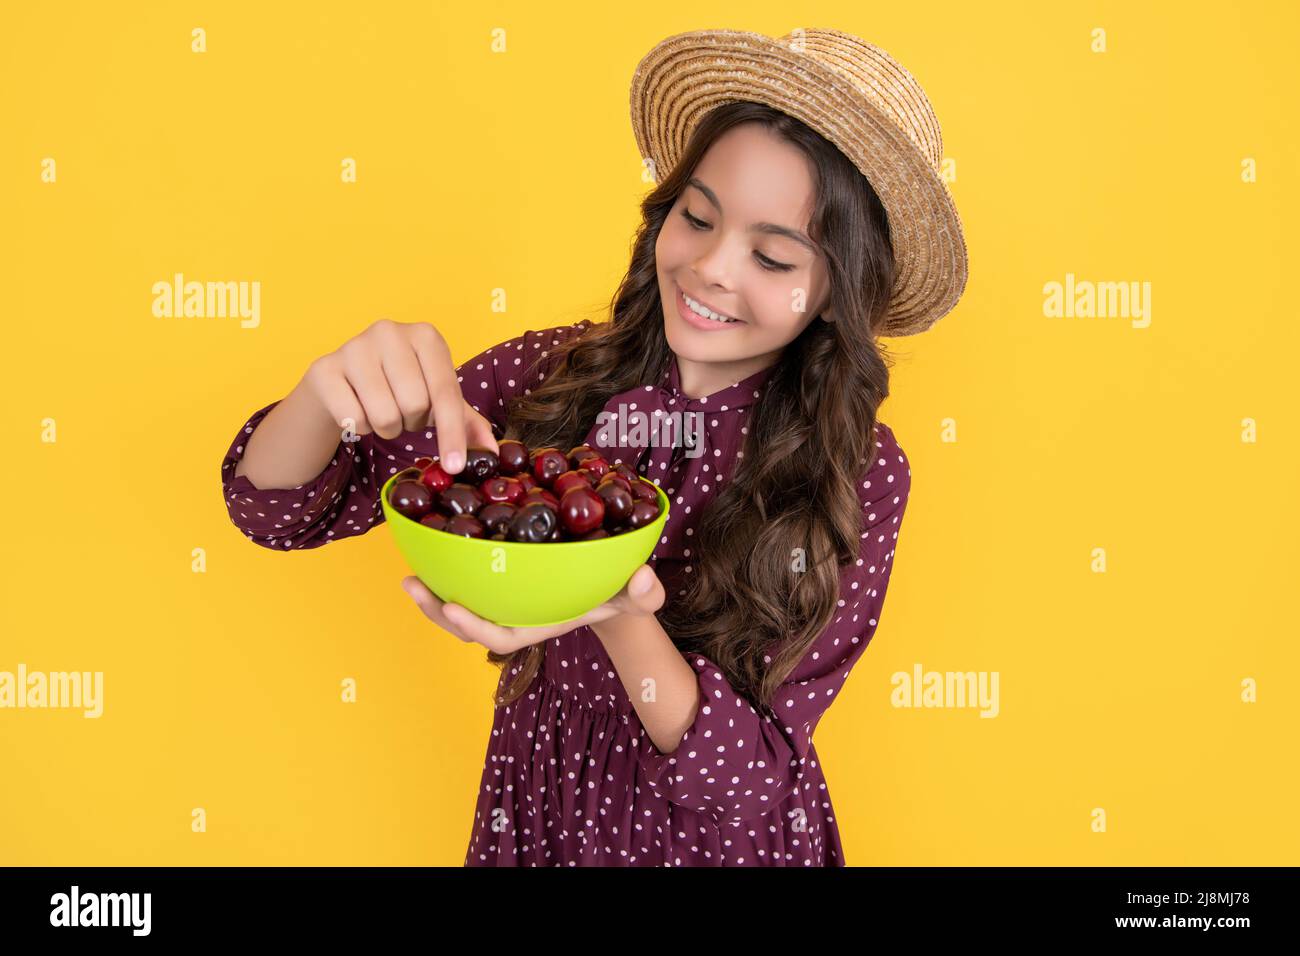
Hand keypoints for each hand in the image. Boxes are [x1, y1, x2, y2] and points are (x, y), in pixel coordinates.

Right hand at [301, 318, 496, 472]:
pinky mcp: (324, 368)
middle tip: (404, 413)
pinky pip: (352, 420)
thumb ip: (467, 425)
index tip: (455, 467)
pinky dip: (358, 428)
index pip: (445, 393)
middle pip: (414, 406)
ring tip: (381, 410)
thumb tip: (494, 455)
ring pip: (384, 416)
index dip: (451, 435)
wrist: (339, 384)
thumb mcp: (436, 403)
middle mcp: (389, 331)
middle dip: (412, 423)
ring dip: (386, 428)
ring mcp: (353, 346)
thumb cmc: (397, 389)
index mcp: (426, 336)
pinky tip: (355, 409)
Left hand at [400, 564, 665, 653]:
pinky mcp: (499, 586)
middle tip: (412, 583)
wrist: (611, 586)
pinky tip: (428, 553)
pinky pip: (467, 585)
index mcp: (540, 624)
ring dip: (432, 595)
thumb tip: (644, 578)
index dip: (474, 626)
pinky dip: (447, 574)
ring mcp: (505, 604)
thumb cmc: (620, 592)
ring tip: (408, 575)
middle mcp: (517, 617)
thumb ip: (643, 592)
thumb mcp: (636, 593)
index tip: (451, 604)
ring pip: (461, 609)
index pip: (502, 636)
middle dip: (438, 611)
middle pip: (469, 626)